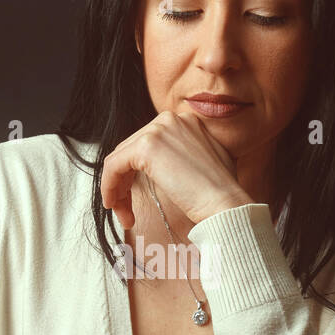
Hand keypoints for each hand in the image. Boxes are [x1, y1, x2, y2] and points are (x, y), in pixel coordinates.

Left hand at [100, 110, 251, 230]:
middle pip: (131, 149)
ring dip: (117, 188)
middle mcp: (171, 119)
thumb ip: (183, 156)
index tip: (136, 194)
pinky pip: (113, 166)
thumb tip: (164, 167)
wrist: (225, 204)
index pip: (148, 143)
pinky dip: (109, 186)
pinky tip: (113, 205)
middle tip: (126, 210)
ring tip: (123, 215)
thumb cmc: (219, 193)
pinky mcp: (146, 146)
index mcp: (185, 121)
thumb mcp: (204, 163)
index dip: (137, 171)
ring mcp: (158, 129)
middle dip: (125, 182)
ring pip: (120, 158)